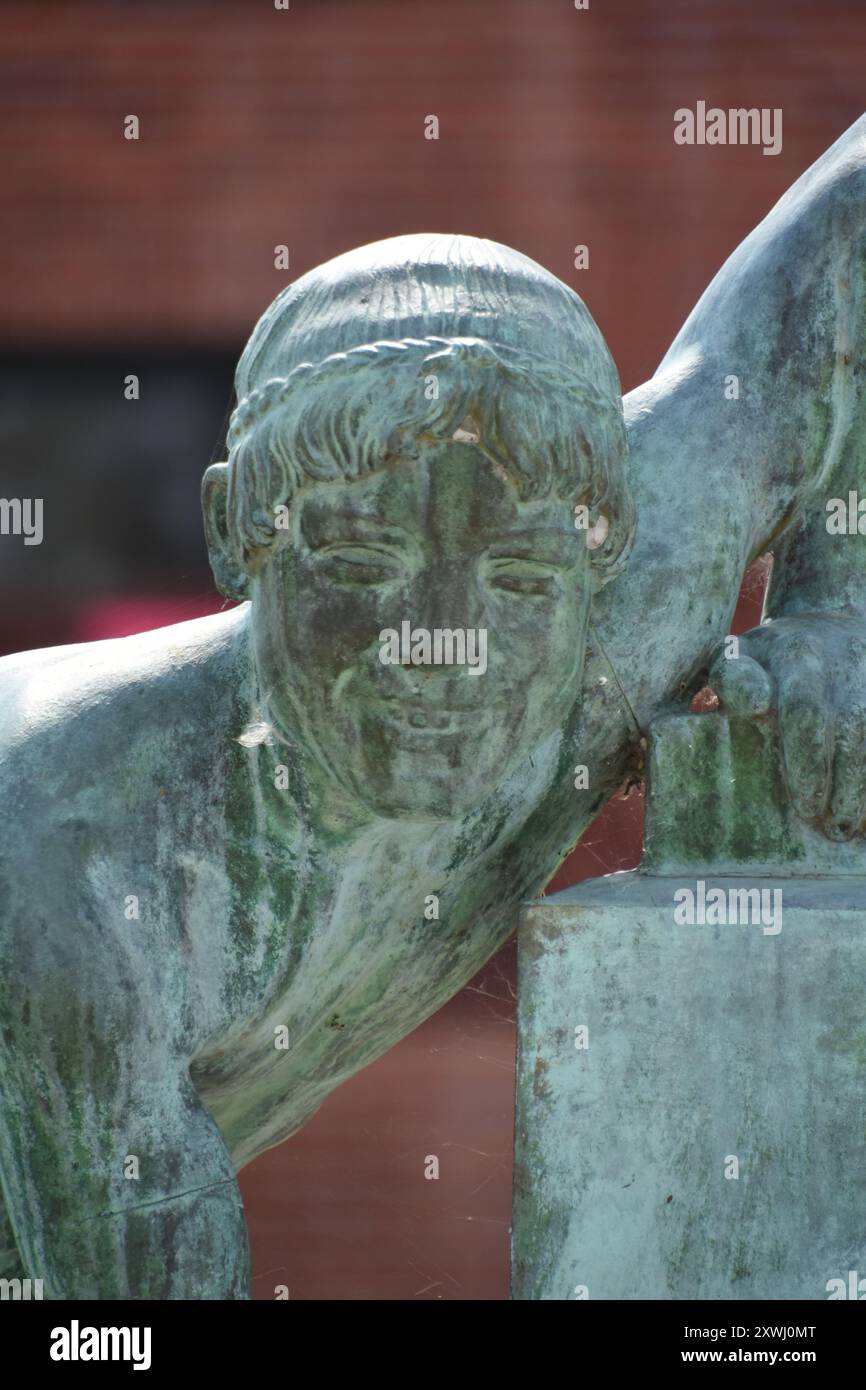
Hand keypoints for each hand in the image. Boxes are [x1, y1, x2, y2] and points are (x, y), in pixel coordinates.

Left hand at [708, 613, 865, 840]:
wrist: (830, 621)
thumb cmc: (771, 659)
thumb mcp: (739, 657)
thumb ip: (735, 681)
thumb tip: (756, 703)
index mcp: (796, 653)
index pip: (806, 708)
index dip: (808, 761)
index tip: (805, 806)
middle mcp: (844, 657)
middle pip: (854, 724)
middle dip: (845, 781)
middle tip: (832, 826)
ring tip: (852, 824)